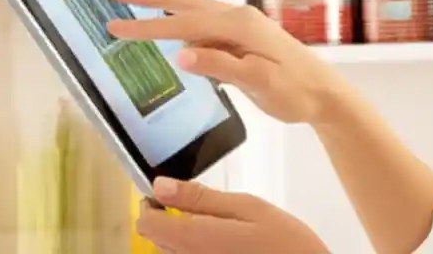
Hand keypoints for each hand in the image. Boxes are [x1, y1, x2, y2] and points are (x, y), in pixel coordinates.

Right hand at [105, 0, 346, 123]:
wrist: (326, 95)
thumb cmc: (297, 90)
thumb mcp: (260, 81)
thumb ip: (221, 66)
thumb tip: (181, 54)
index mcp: (239, 25)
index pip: (183, 24)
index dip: (147, 26)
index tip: (115, 27)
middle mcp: (237, 18)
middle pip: (183, 3)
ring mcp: (239, 27)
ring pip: (191, 11)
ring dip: (160, 7)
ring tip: (131, 4)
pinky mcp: (240, 40)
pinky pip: (202, 27)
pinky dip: (179, 25)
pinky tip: (168, 33)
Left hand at [137, 177, 328, 253]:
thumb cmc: (286, 246)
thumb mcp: (248, 207)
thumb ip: (200, 198)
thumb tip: (161, 186)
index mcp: (194, 240)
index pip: (145, 223)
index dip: (152, 203)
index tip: (171, 192)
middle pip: (156, 240)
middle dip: (169, 219)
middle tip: (202, 207)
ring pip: (172, 253)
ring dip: (183, 237)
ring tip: (219, 227)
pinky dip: (199, 251)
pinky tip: (226, 247)